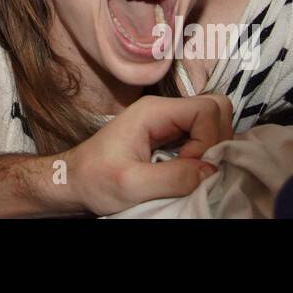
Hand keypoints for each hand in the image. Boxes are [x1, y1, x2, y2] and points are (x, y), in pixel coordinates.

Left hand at [64, 95, 232, 214]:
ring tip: (193, 172)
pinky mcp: (171, 137)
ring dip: (213, 147)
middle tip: (200, 168)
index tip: (191, 167)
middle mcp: (164, 111)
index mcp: (153, 110)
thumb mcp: (130, 184)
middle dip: (217, 139)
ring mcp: (169, 123)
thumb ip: (171, 177)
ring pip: (212, 121)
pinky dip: (206, 154)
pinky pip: (203, 136)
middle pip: (216, 108)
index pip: (207, 109)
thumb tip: (210, 170)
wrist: (75, 182)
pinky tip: (190, 172)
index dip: (208, 140)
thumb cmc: (95, 179)